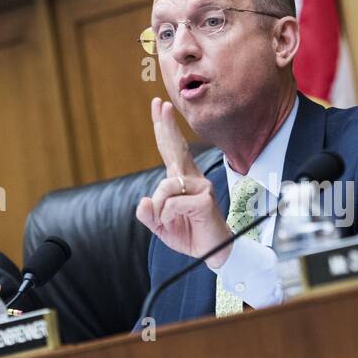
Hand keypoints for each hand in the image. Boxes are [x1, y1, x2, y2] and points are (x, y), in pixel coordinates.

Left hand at [136, 98, 233, 265]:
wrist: (214, 253)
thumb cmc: (190, 235)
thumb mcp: (161, 226)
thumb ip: (149, 215)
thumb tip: (144, 202)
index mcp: (182, 180)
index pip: (171, 149)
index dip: (164, 128)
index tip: (159, 106)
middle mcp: (193, 179)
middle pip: (176, 148)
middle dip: (166, 125)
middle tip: (160, 104)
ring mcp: (201, 187)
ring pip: (166, 186)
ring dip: (160, 208)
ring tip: (168, 221)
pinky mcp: (205, 200)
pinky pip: (173, 203)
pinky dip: (167, 216)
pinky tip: (175, 222)